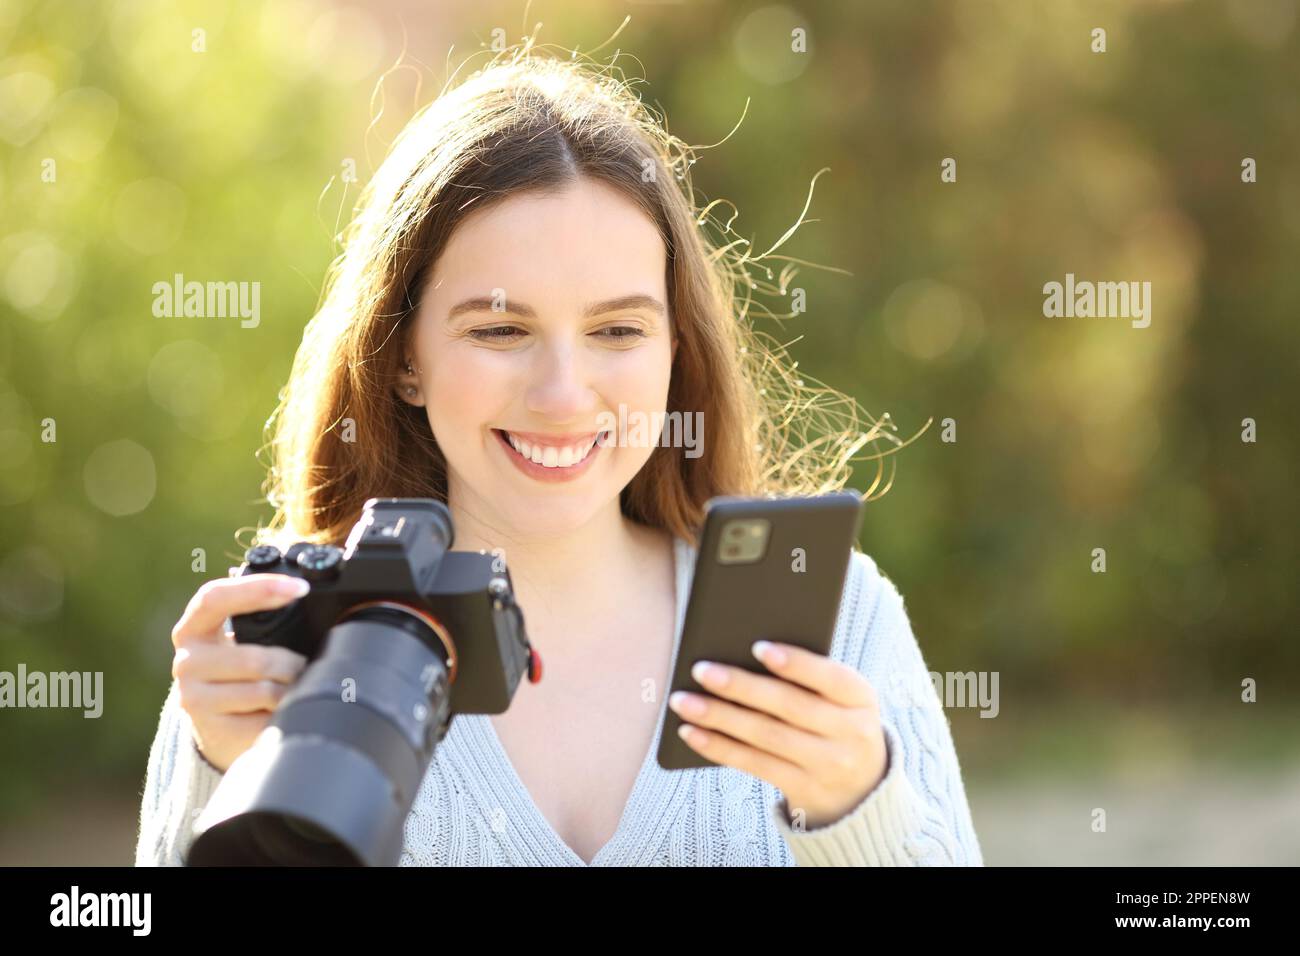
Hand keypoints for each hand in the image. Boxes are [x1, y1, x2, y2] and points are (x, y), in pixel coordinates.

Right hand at [170, 574, 310, 771]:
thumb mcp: (241, 642)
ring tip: (292, 688)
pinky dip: (283, 713)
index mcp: (193, 629)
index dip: (258, 588)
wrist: (221, 727)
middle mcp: (186, 661)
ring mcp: (193, 697)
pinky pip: (265, 717)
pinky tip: (279, 711)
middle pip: (255, 658)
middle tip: (304, 666)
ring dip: (291, 688)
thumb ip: (259, 619)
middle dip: (292, 663)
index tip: (299, 589)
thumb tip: (300, 594)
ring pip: (265, 689)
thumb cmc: (240, 674)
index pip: (215, 598)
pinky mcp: (210, 728)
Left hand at [668, 640, 887, 829]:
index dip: (796, 663)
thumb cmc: (835, 722)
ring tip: (683, 701)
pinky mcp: (804, 789)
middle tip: (701, 670)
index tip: (757, 647)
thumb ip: (807, 677)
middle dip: (741, 687)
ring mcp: (828, 765)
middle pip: (789, 706)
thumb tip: (740, 653)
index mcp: (861, 698)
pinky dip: (719, 747)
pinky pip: (755, 764)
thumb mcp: (840, 698)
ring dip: (719, 717)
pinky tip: (692, 733)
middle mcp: (851, 733)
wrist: (862, 788)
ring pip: (766, 736)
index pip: (831, 677)